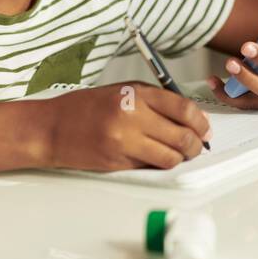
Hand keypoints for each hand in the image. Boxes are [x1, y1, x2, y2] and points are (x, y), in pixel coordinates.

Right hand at [36, 81, 212, 170]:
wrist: (52, 128)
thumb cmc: (86, 107)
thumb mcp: (123, 91)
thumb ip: (157, 101)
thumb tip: (191, 117)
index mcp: (136, 95)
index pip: (183, 109)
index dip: (201, 122)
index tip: (206, 129)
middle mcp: (132, 118)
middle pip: (182, 136)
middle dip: (197, 144)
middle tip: (198, 145)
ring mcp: (124, 143)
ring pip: (170, 157)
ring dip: (180, 158)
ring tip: (178, 154)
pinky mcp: (117, 164)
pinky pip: (150, 167)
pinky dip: (158, 164)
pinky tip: (154, 157)